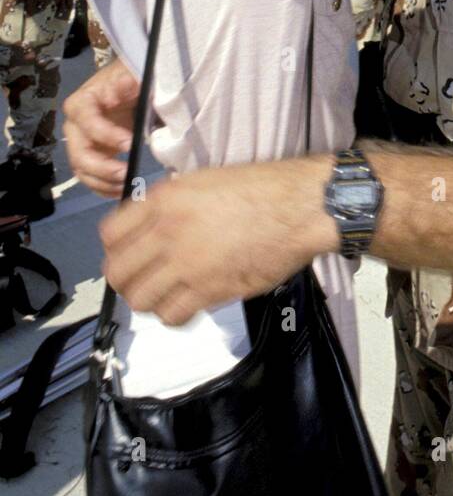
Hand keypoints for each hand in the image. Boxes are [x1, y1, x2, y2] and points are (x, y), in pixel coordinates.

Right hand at [63, 59, 139, 197]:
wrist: (130, 87)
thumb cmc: (129, 79)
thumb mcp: (129, 74)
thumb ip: (125, 81)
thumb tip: (117, 88)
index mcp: (81, 103)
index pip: (87, 122)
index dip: (106, 135)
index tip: (130, 144)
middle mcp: (75, 127)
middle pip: (79, 154)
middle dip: (102, 167)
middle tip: (126, 173)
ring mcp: (82, 145)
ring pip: (83, 171)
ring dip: (103, 183)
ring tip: (128, 185)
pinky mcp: (92, 158)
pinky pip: (91, 179)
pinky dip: (105, 188)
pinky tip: (123, 191)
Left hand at [99, 160, 337, 324]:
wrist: (299, 207)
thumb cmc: (263, 188)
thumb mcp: (205, 180)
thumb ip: (173, 202)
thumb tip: (155, 222)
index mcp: (165, 200)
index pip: (110, 235)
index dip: (115, 248)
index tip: (127, 253)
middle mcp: (168, 233)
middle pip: (118, 272)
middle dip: (126, 279)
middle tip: (142, 279)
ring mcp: (187, 264)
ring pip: (140, 300)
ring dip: (149, 299)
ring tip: (165, 294)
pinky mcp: (209, 290)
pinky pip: (173, 316)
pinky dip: (175, 315)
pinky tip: (187, 304)